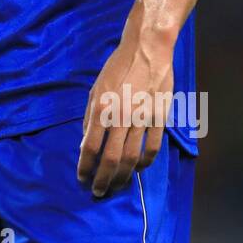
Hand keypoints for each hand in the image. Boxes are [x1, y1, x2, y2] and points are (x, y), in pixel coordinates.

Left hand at [76, 28, 173, 197]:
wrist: (147, 49)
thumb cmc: (117, 67)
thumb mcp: (95, 89)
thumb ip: (90, 117)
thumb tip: (87, 142)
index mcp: (101, 108)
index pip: (90, 147)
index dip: (85, 166)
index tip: (82, 178)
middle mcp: (121, 116)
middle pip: (112, 158)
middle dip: (103, 179)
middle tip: (98, 192)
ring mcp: (142, 118)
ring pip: (132, 157)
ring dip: (123, 177)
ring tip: (117, 187)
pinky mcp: (160, 117)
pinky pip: (152, 146)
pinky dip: (145, 162)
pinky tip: (138, 169)